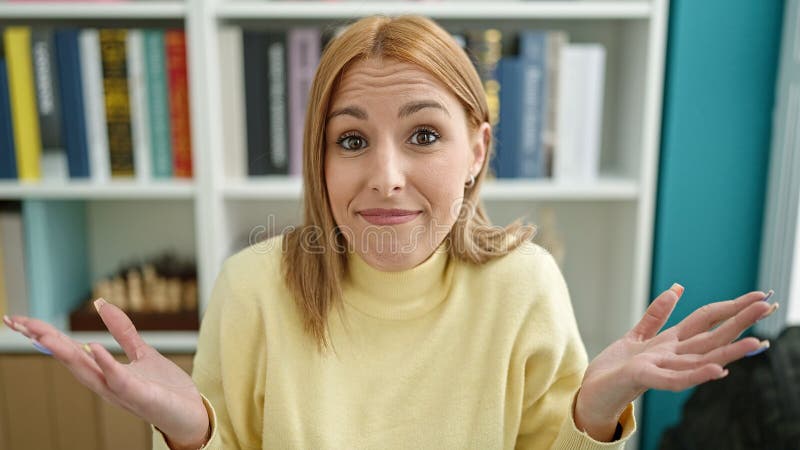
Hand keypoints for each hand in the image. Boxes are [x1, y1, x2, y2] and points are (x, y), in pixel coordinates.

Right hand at [3, 299, 209, 449]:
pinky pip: (119, 379)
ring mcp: (121, 392)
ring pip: (87, 371)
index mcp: (104, 372)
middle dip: (44, 340)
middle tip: (18, 322)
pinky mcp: (141, 396)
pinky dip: (106, 364)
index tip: (18, 319)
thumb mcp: (142, 352)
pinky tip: (94, 347)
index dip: (44, 334)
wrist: (192, 414)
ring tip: (43, 333)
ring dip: (65, 352)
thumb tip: (101, 303)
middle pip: (70, 359)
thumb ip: (122, 331)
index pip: (69, 350)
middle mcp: (106, 384)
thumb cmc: (165, 388)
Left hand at [574, 285, 776, 440]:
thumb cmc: (615, 368)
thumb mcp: (637, 335)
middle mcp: (672, 356)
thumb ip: (657, 314)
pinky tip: (718, 371)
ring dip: (728, 352)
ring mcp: (661, 368)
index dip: (731, 307)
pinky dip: (696, 375)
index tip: (760, 295)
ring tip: (756, 342)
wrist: (592, 393)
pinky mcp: (645, 378)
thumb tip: (678, 288)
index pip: (707, 320)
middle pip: (712, 337)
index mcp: (671, 342)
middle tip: (768, 307)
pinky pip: (675, 379)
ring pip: (701, 359)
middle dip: (740, 322)